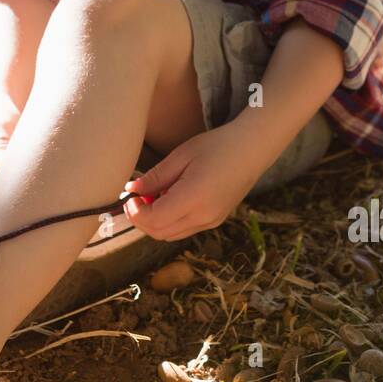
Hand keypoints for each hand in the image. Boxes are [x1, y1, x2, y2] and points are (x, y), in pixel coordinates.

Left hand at [122, 123, 259, 240]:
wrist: (252, 149)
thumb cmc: (217, 146)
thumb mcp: (181, 156)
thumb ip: (156, 177)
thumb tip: (132, 189)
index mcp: (194, 198)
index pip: (153, 219)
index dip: (135, 212)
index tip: (130, 196)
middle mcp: (203, 216)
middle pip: (159, 233)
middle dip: (141, 219)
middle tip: (136, 198)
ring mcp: (211, 222)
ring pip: (171, 235)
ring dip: (154, 222)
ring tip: (153, 197)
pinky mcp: (215, 221)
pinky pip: (184, 230)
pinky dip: (169, 222)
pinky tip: (170, 200)